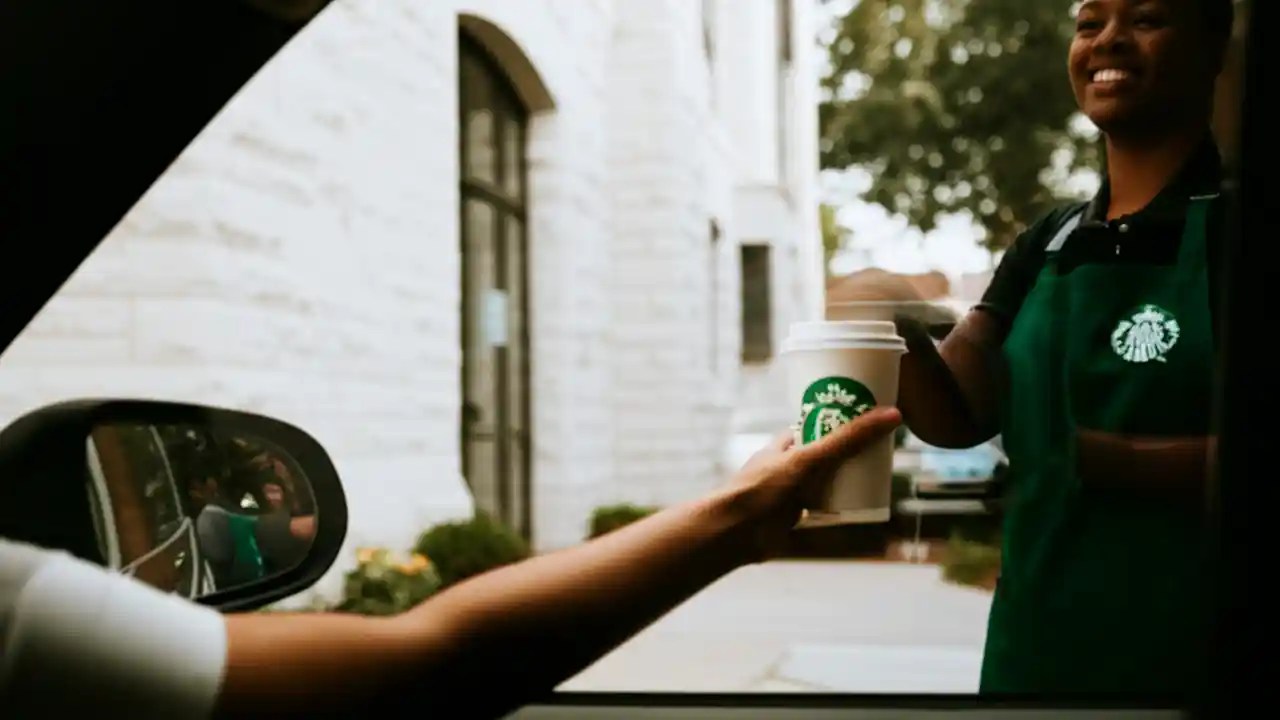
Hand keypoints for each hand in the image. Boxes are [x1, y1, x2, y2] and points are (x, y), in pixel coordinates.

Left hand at [725, 407, 902, 559]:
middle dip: (849, 455)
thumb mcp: (811, 458)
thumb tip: (892, 414)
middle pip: (825, 455)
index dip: (841, 421)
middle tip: (882, 452)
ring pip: (823, 482)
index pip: (816, 424)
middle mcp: (787, 465)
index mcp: (785, 444)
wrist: (735, 533)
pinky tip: (858, 508)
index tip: (869, 420)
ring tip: (877, 478)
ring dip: (845, 482)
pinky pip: (820, 509)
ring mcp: (789, 492)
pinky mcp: (791, 518)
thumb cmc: (765, 488)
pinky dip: (838, 508)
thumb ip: (849, 439)